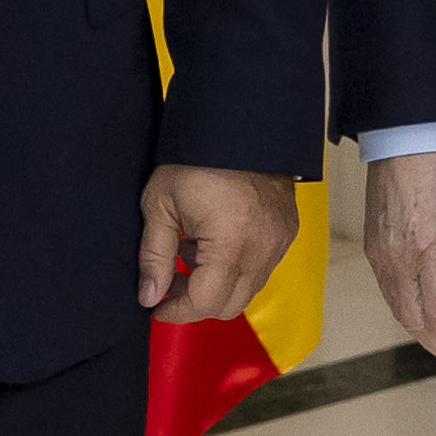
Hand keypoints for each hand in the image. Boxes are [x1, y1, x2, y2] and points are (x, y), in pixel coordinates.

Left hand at [140, 166, 298, 323]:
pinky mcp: (286, 232)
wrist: (238, 124)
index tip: (156, 305)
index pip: (204, 303)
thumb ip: (153, 256)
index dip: (175, 311)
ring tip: (191, 253)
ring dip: (217, 285)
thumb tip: (149, 296)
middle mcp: (262, 249)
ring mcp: (278, 242)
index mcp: (230, 244)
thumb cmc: (196, 158)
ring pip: (247, 290)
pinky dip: (236, 267)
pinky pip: (261, 268)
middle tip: (171, 281)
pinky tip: (213, 242)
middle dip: (195, 302)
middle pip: (229, 306)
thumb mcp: (160, 204)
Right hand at [363, 148, 435, 372]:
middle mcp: (398, 260)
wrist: (406, 136)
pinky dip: (409, 313)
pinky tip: (427, 315)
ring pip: (399, 313)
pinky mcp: (373, 249)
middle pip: (417, 324)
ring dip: (425, 335)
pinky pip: (389, 294)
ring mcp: (380, 256)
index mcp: (428, 251)